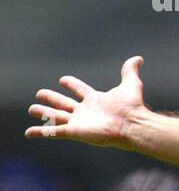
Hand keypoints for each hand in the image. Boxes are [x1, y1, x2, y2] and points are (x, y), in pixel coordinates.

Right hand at [25, 55, 146, 148]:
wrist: (132, 124)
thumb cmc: (132, 107)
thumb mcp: (131, 84)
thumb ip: (130, 71)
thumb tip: (138, 58)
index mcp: (95, 99)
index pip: (80, 89)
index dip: (72, 84)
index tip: (63, 79)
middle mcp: (85, 111)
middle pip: (63, 103)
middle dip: (52, 98)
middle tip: (40, 93)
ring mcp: (79, 122)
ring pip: (55, 116)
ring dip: (43, 113)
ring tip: (32, 109)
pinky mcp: (74, 132)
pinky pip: (53, 132)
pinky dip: (40, 132)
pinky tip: (29, 132)